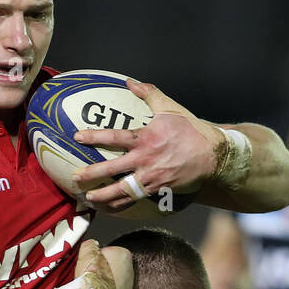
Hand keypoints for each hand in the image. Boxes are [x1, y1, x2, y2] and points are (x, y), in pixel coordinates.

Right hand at [56, 240, 133, 288]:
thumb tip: (91, 245)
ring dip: (105, 283)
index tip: (90, 263)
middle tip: (91, 275)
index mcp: (123, 255)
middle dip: (103, 270)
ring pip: (114, 281)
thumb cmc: (91, 280)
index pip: (108, 252)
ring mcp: (130, 287)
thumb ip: (90, 246)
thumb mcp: (85, 253)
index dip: (97, 258)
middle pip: (113, 266)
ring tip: (93, 287)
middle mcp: (131, 270)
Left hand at [71, 79, 221, 211]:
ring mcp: (151, 177)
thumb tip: (130, 82)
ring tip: (89, 198)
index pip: (114, 137)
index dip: (94, 137)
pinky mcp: (158, 189)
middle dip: (92, 174)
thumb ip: (148, 94)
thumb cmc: (190, 129)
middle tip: (76, 178)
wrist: (212, 155)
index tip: (77, 137)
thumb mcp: (169, 107)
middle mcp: (145, 159)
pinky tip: (109, 207)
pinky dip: (122, 204)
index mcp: (146, 137)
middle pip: (112, 169)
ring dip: (103, 196)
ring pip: (122, 190)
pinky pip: (136, 199)